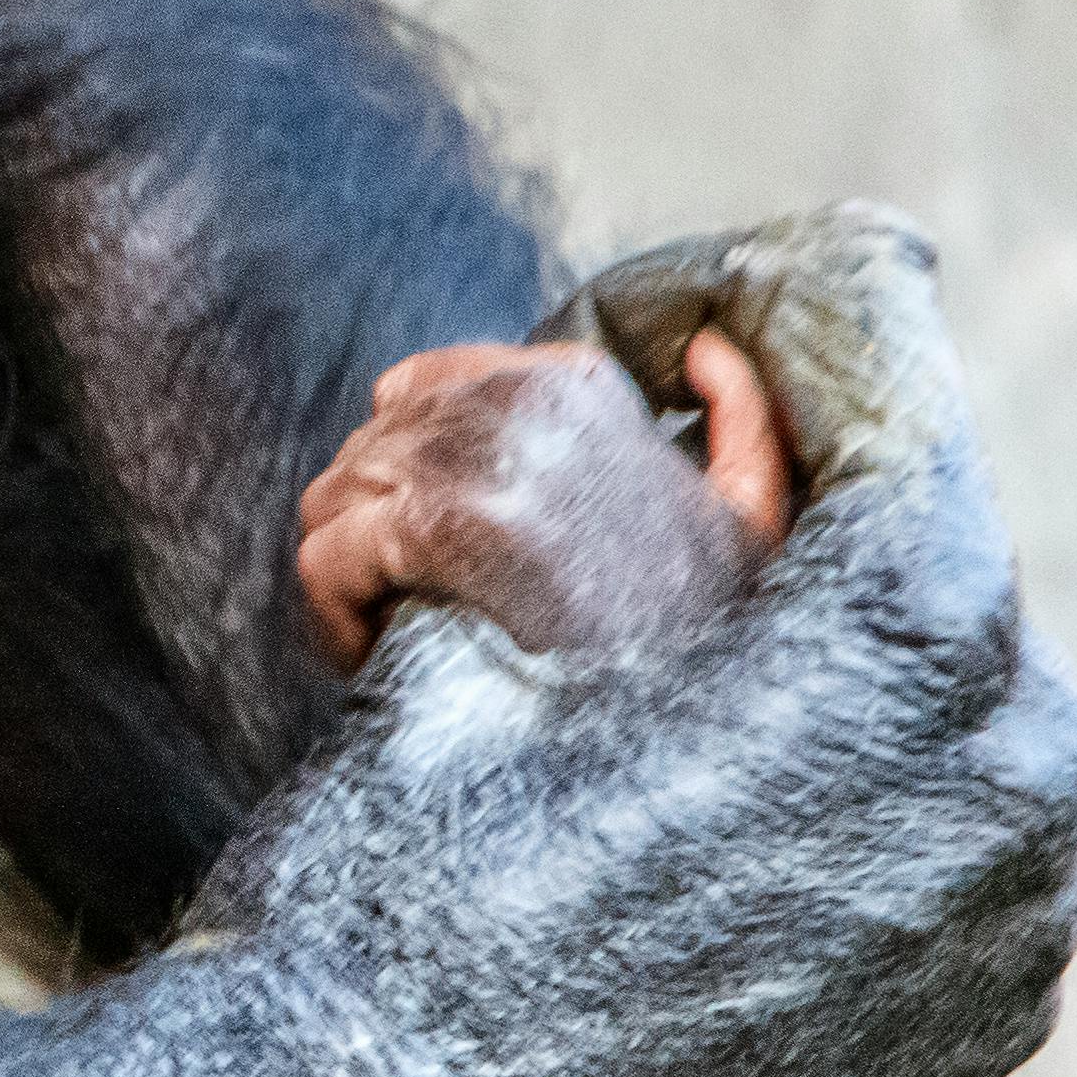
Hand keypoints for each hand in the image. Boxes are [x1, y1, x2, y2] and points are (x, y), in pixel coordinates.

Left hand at [296, 330, 793, 672]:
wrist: (709, 728)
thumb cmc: (715, 630)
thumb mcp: (752, 515)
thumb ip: (740, 419)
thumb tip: (706, 348)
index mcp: (575, 383)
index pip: (416, 388)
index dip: (408, 472)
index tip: (431, 542)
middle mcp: (521, 401)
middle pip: (366, 448)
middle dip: (372, 525)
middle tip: (403, 599)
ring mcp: (476, 459)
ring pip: (334, 500)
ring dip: (350, 569)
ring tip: (391, 627)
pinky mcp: (435, 528)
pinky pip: (325, 558)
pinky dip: (333, 613)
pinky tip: (370, 652)